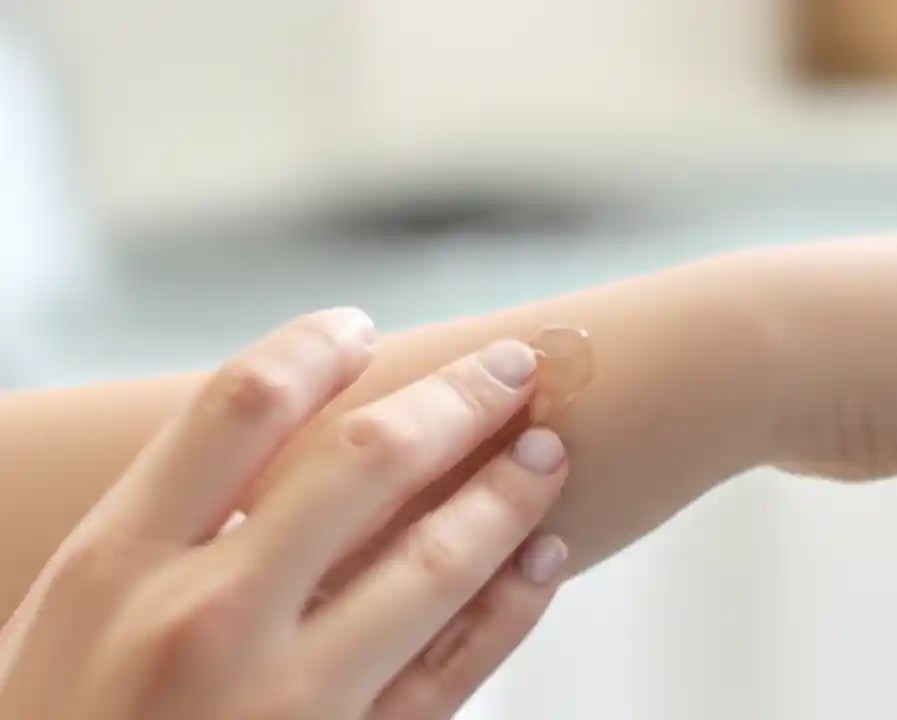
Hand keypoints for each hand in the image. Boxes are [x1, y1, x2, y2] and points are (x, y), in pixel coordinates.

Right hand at [0, 309, 569, 718]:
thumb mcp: (67, 614)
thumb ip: (162, 526)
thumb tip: (273, 436)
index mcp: (120, 563)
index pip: (241, 406)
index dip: (316, 348)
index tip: (360, 330)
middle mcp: (207, 619)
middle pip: (366, 462)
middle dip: (457, 398)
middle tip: (512, 366)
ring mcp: (288, 697)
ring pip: (434, 560)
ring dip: (506, 493)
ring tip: (547, 452)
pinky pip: (458, 671)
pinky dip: (514, 606)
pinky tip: (543, 559)